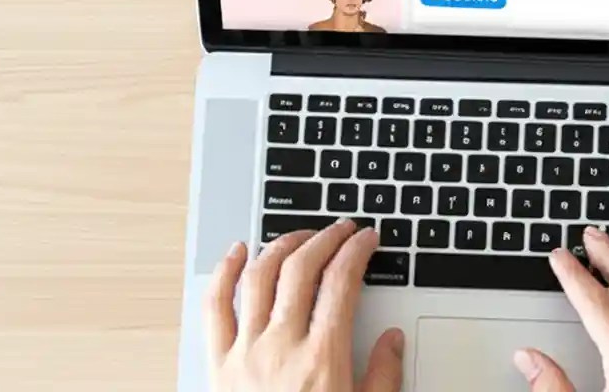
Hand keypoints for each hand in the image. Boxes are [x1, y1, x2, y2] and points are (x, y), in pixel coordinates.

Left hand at [205, 220, 403, 391]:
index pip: (342, 282)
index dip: (357, 250)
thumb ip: (384, 377)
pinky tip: (237, 252)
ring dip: (282, 245)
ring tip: (301, 235)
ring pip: (260, 276)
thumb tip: (393, 340)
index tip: (367, 239)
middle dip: (326, 238)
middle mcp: (281, 347)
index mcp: (322, 359)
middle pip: (302, 268)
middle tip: (342, 230)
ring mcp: (245, 352)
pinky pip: (215, 305)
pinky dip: (225, 271)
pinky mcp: (217, 363)